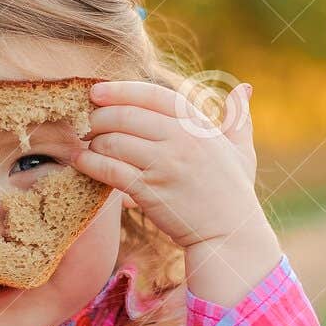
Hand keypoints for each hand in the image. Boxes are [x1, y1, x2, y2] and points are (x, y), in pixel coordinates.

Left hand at [73, 78, 281, 304]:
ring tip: (89, 145)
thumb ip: (238, 118)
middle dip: (99, 116)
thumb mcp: (241, 151)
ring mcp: (164, 165)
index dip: (120, 89)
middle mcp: (181, 139)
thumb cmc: (234, 193)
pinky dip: (90, 164)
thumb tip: (244, 89)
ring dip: (94, 141)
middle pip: (126, 115)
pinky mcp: (149, 191)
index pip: (152, 95)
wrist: (231, 236)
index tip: (97, 91)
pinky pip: (110, 170)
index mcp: (198, 125)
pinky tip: (81, 162)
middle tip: (87, 122)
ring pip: (113, 141)